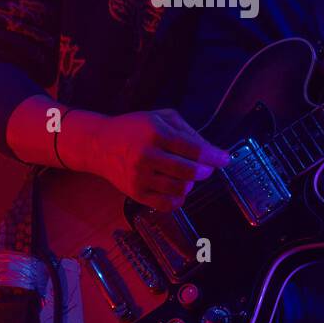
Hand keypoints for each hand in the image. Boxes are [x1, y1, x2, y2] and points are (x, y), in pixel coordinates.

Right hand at [77, 108, 231, 211]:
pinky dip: (178, 199)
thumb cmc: (133, 128)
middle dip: (204, 171)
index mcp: (155, 133)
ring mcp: (140, 177)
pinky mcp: (135, 193)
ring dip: (190, 184)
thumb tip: (210, 149)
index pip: (192, 148)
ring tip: (187, 176)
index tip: (225, 159)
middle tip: (206, 169)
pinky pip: (166, 204)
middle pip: (188, 171)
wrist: (98, 144)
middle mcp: (147, 156)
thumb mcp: (160, 118)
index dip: (213, 156)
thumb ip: (187, 131)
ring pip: (180, 188)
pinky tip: (177, 190)